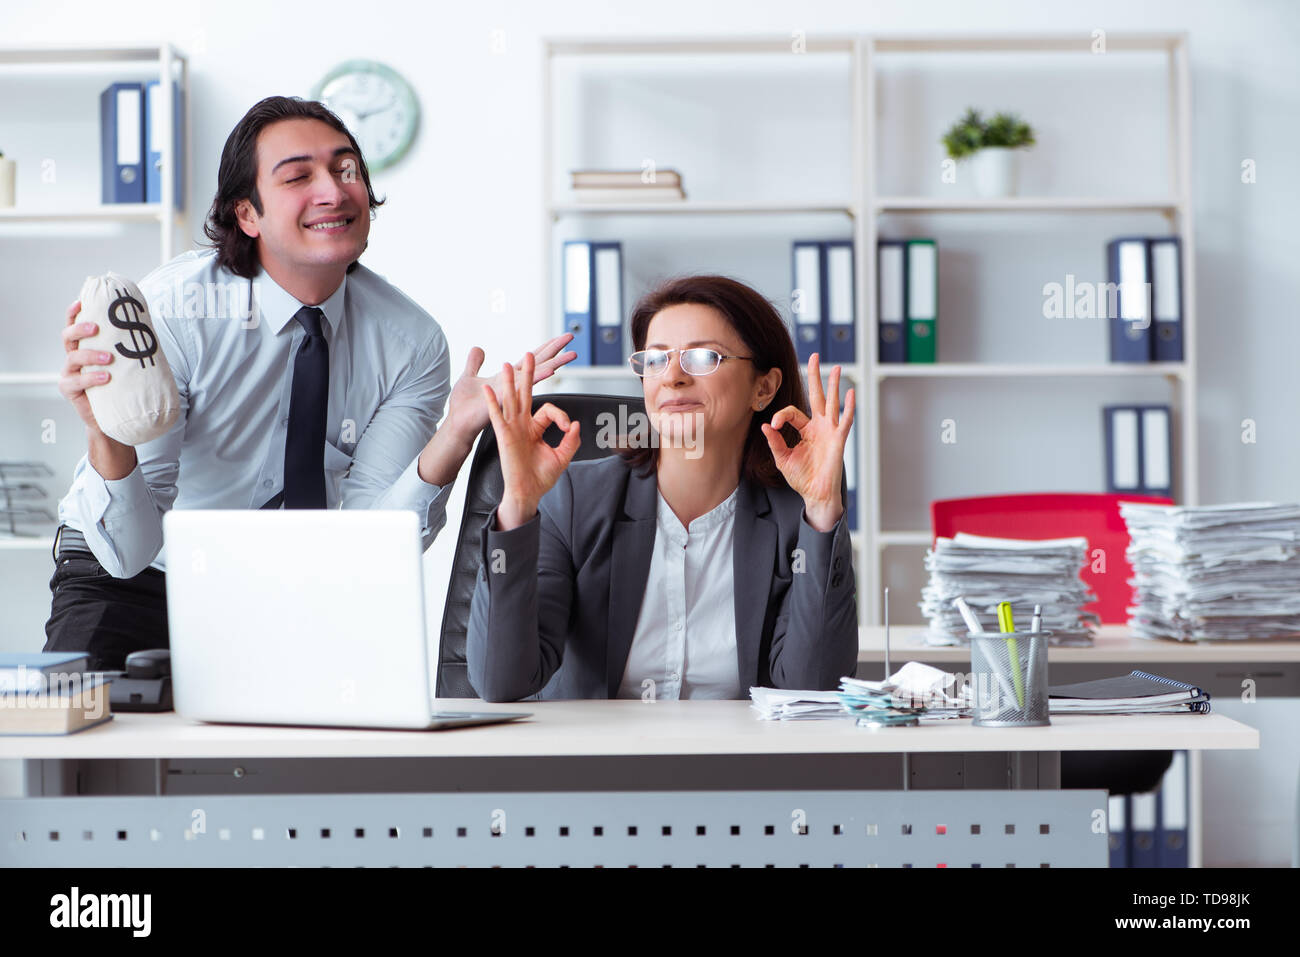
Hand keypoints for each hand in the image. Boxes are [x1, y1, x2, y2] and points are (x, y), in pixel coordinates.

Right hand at [58, 299, 136, 479]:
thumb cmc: (120, 386)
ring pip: (73, 357)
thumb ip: (129, 347)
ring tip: (110, 358)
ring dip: (91, 354)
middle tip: (95, 328)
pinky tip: (104, 377)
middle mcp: (74, 358)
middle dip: (79, 329)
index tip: (82, 302)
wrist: (115, 416)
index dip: (75, 313)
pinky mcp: (70, 390)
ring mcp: (70, 373)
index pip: (75, 326)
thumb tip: (149, 326)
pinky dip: (91, 377)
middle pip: (68, 337)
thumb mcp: (125, 363)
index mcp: (85, 347)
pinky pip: (76, 382)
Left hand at [441, 332, 576, 444]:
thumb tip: (478, 349)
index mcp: (509, 380)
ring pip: (532, 380)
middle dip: (556, 352)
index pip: (533, 360)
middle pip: (540, 366)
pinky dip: (524, 384)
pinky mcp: (499, 409)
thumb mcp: (468, 377)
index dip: (547, 347)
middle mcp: (514, 388)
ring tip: (561, 359)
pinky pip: (511, 395)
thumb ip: (475, 362)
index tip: (561, 338)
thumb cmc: (464, 407)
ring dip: (547, 368)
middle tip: (569, 339)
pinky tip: (539, 375)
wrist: (458, 426)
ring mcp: (509, 399)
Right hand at [483, 352, 580, 530]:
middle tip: (529, 355)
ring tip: (508, 363)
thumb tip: (576, 425)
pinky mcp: (504, 436)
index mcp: (535, 429)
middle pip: (526, 394)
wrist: (528, 493)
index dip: (562, 416)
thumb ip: (571, 440)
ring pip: (512, 400)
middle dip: (528, 374)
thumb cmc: (541, 478)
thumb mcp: (562, 457)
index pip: (549, 410)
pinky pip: (498, 415)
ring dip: (510, 381)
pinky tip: (488, 388)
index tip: (568, 428)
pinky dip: (493, 401)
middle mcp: (522, 426)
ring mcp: (512, 429)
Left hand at [761, 353, 855, 532]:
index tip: (772, 426)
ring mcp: (830, 431)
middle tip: (814, 356)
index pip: (792, 413)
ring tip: (836, 368)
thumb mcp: (782, 459)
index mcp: (805, 430)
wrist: (815, 495)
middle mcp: (819, 427)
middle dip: (814, 376)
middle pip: (816, 396)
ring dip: (833, 385)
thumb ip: (774, 442)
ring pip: (831, 403)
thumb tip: (765, 426)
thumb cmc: (802, 478)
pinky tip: (850, 392)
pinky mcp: (838, 439)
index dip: (781, 416)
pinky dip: (848, 406)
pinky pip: (845, 420)